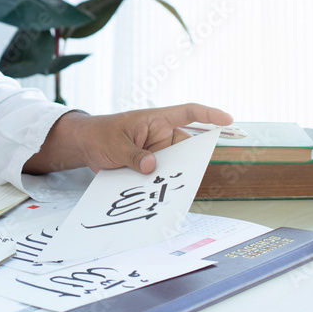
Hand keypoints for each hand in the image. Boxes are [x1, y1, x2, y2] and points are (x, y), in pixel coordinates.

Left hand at [25, 103, 232, 174]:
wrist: (85, 146)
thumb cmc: (100, 135)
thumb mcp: (115, 144)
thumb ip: (134, 155)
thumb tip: (151, 166)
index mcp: (157, 121)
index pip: (188, 113)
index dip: (209, 114)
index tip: (228, 120)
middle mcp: (161, 136)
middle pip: (186, 148)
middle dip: (190, 162)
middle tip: (190, 177)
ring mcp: (157, 153)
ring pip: (175, 166)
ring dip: (173, 177)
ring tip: (171, 192)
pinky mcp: (149, 168)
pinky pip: (161, 177)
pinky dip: (160, 186)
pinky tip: (157, 198)